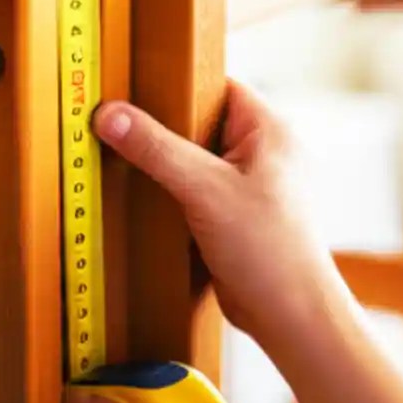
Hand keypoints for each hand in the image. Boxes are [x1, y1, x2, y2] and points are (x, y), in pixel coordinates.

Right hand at [93, 81, 350, 342]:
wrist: (291, 317)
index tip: (132, 87)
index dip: (176, 85)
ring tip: (123, 160)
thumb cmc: (269, 250)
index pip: (217, 86)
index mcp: (269, 130)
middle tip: (118, 125)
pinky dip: (173, 195)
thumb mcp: (204, 189)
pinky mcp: (237, 217)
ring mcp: (251, 186)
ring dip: (165, 166)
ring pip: (196, 161)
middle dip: (163, 129)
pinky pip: (198, 192)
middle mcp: (264, 153)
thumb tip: (111, 114)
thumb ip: (156, 149)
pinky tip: (144, 199)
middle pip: (201, 123)